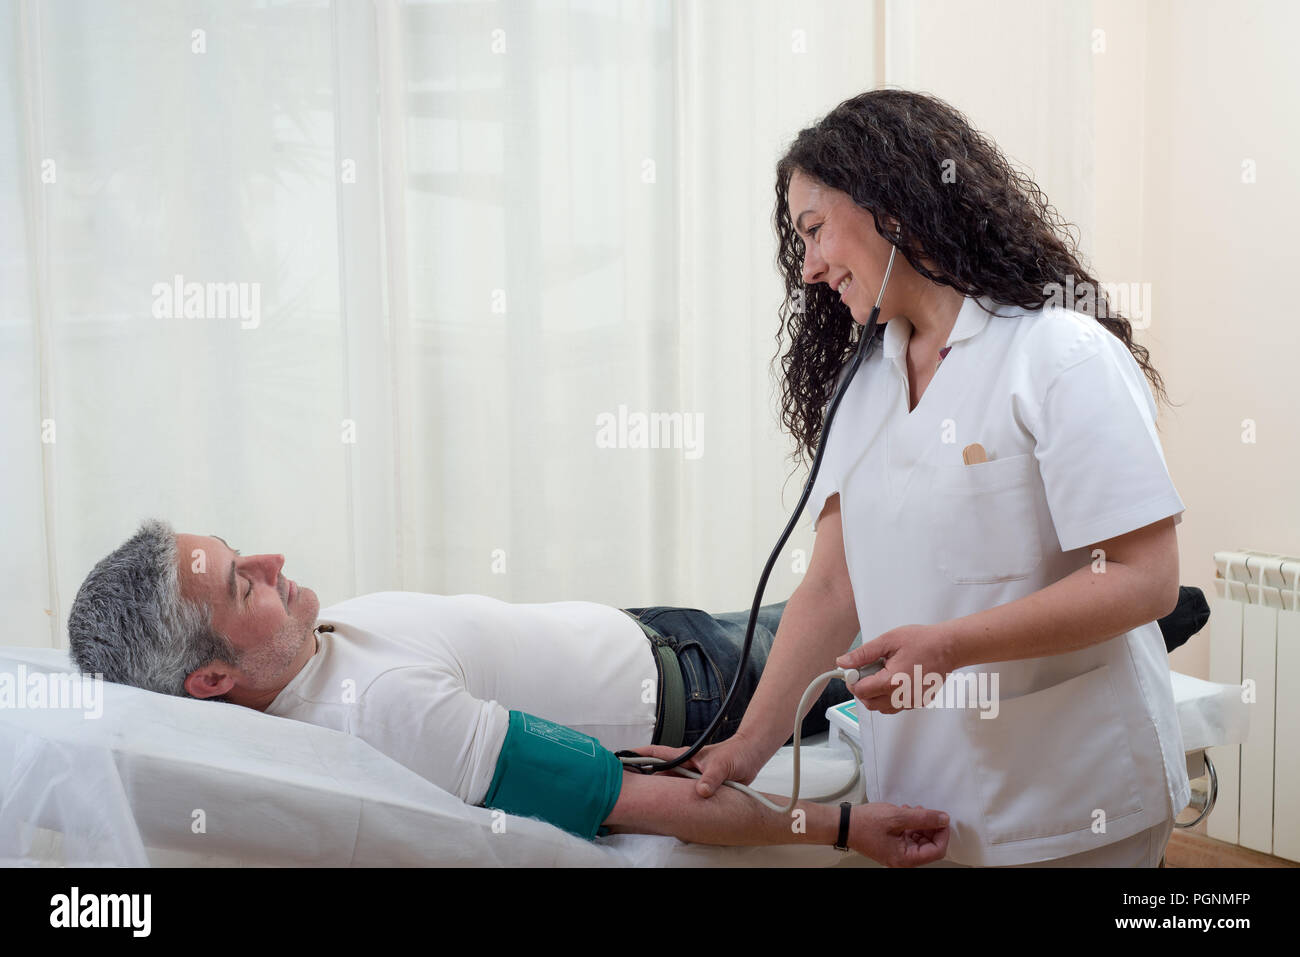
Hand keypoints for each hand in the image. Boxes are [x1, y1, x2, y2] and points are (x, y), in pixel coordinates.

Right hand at [626, 735, 768, 797]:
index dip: (638, 755)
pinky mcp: (699, 787)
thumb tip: (701, 791)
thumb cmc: (736, 754)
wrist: (750, 757)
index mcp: (685, 757)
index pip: (656, 754)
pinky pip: (682, 795)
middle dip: (643, 780)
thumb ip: (711, 778)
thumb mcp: (723, 766)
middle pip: (658, 774)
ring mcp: (691, 777)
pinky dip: (675, 801)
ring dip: (659, 793)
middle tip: (627, 790)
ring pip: (669, 786)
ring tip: (643, 804)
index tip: (621, 759)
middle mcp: (685, 767)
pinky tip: (669, 811)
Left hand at [836, 622, 960, 713]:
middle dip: (862, 689)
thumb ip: (863, 654)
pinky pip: (895, 706)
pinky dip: (888, 697)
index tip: (853, 670)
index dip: (852, 680)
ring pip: (881, 708)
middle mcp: (902, 696)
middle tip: (867, 672)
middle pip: (869, 703)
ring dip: (874, 695)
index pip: (860, 691)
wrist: (948, 647)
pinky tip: (894, 680)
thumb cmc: (922, 641)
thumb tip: (844, 662)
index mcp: (892, 681)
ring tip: (882, 674)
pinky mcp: (918, 703)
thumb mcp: (888, 641)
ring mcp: (911, 702)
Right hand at [849, 803, 949, 866]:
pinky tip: (905, 814)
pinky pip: (910, 837)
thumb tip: (943, 819)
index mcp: (905, 858)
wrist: (844, 824)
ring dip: (920, 824)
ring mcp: (898, 853)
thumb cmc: (865, 824)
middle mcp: (903, 860)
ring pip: (920, 840)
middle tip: (925, 812)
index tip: (942, 819)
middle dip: (930, 827)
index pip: (936, 851)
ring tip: (912, 810)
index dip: (942, 833)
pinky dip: (911, 825)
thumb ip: (923, 818)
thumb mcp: (897, 817)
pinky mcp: (893, 846)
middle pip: (929, 846)